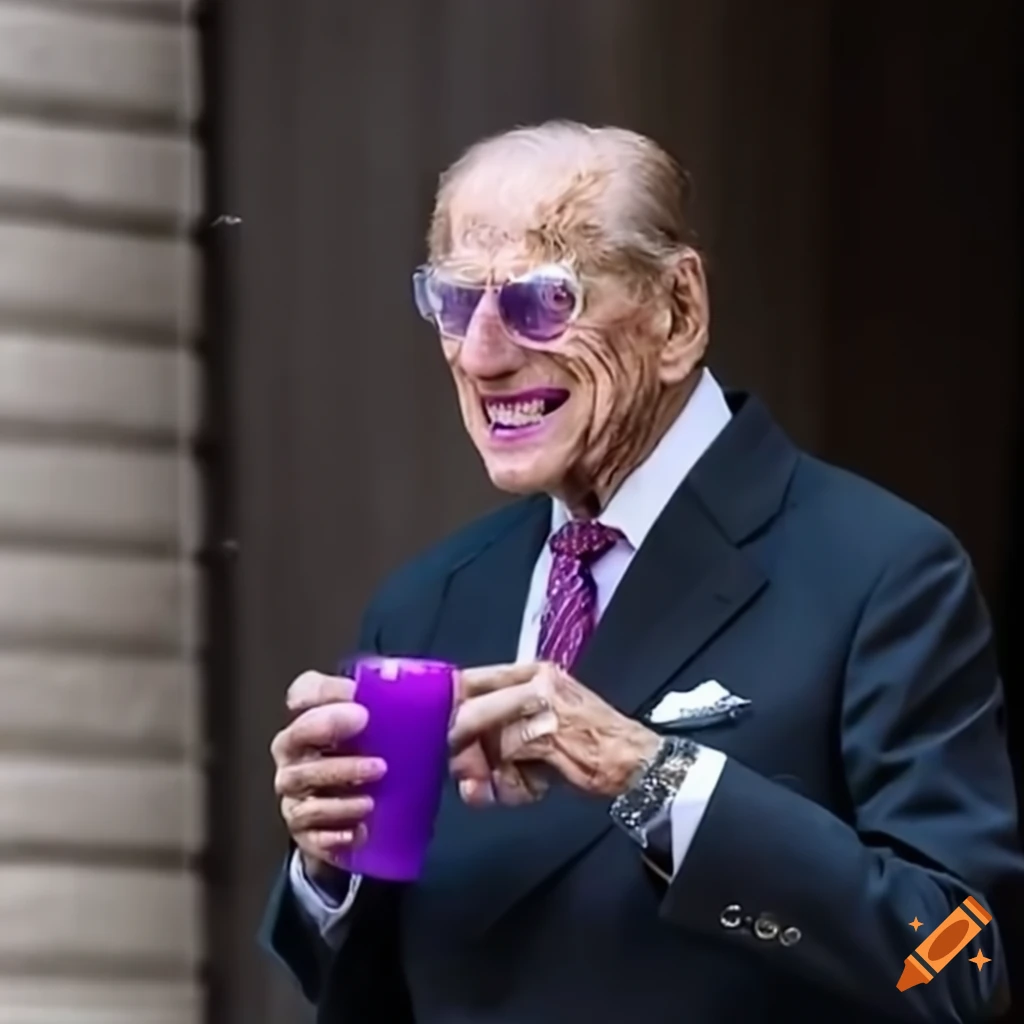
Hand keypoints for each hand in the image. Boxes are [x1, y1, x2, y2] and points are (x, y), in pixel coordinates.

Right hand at [270, 671, 386, 884]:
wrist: (350, 820)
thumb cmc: (365, 763)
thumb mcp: (377, 735)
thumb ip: (395, 713)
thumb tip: (444, 693)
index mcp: (312, 720)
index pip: (304, 693)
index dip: (324, 693)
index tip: (359, 704)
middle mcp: (294, 755)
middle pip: (294, 739)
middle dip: (328, 733)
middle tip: (369, 741)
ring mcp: (295, 794)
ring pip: (303, 789)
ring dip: (338, 797)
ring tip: (371, 801)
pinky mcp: (303, 832)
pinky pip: (311, 835)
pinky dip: (334, 835)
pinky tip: (358, 833)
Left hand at [450, 661, 660, 798]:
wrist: (638, 761)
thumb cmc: (592, 745)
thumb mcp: (546, 722)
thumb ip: (505, 725)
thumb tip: (455, 742)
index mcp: (534, 672)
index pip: (475, 679)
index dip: (450, 705)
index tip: (430, 729)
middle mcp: (537, 682)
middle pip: (474, 711)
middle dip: (464, 749)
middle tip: (464, 776)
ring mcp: (544, 706)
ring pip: (492, 743)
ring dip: (492, 777)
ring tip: (504, 789)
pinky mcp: (549, 735)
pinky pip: (512, 764)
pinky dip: (515, 787)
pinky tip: (531, 790)